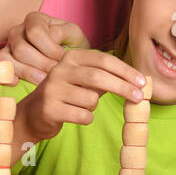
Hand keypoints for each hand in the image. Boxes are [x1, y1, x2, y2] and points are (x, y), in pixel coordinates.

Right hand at [0, 11, 91, 83]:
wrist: (67, 59)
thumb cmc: (70, 45)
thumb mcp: (74, 35)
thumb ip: (65, 32)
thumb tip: (53, 39)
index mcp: (35, 20)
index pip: (35, 33)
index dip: (51, 50)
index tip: (63, 60)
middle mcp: (18, 30)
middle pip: (21, 48)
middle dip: (41, 64)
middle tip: (56, 73)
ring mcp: (7, 46)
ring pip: (8, 59)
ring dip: (29, 72)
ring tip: (45, 80)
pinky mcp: (3, 63)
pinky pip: (0, 69)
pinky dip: (8, 77)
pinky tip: (21, 83)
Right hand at [17, 48, 147, 142]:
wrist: (33, 114)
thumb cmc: (67, 94)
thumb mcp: (84, 80)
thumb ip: (106, 76)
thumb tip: (137, 81)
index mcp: (71, 57)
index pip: (104, 60)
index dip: (125, 71)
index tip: (142, 82)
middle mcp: (59, 69)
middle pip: (99, 77)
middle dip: (123, 87)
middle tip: (138, 97)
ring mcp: (52, 89)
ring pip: (91, 99)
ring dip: (95, 106)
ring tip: (84, 106)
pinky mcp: (49, 109)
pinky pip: (82, 115)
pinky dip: (87, 118)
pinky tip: (77, 115)